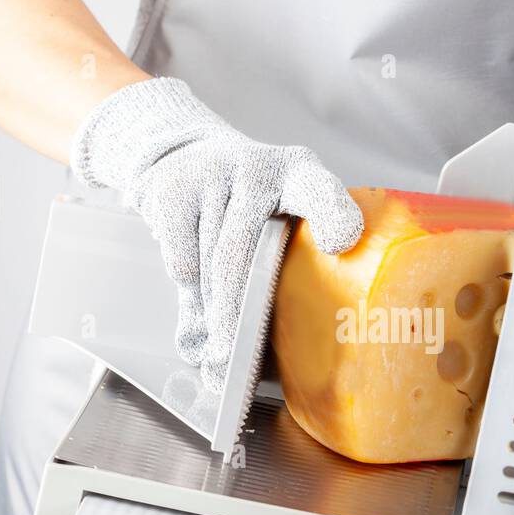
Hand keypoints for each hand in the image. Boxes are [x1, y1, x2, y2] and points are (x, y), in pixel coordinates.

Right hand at [70, 76, 362, 390]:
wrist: (186, 155)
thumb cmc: (252, 208)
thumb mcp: (283, 220)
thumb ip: (283, 273)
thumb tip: (265, 359)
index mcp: (301, 175)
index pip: (319, 189)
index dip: (332, 214)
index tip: (339, 243)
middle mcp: (259, 169)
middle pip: (247, 254)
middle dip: (240, 314)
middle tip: (236, 357)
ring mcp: (214, 176)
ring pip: (211, 266)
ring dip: (213, 315)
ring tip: (217, 352)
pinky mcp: (173, 190)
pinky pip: (182, 262)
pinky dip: (188, 292)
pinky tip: (197, 304)